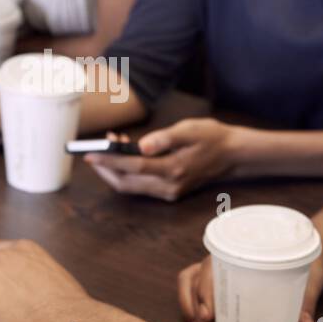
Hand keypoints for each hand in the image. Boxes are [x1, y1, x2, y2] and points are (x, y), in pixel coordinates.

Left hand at [85, 118, 240, 201]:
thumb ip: (164, 138)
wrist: (232, 154)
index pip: (133, 167)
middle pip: (126, 183)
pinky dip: (127, 173)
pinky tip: (126, 154)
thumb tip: (141, 145)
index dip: (108, 161)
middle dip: (105, 169)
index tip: (90, 154)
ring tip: (110, 146)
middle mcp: (169, 186)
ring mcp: (169, 192)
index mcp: (173, 169)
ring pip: (131, 187)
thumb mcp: (189, 129)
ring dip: (115, 170)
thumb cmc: (211, 137)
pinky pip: (141, 185)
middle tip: (93, 150)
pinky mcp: (169, 191)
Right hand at [176, 250, 322, 321]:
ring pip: (189, 286)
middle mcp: (223, 258)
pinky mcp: (217, 282)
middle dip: (197, 311)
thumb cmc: (306, 266)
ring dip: (192, 313)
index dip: (205, 291)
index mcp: (241, 252)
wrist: (308, 257)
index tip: (209, 315)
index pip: (210, 268)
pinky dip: (193, 312)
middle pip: (195, 281)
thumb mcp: (309, 281)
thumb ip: (305, 302)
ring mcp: (217, 269)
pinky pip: (194, 292)